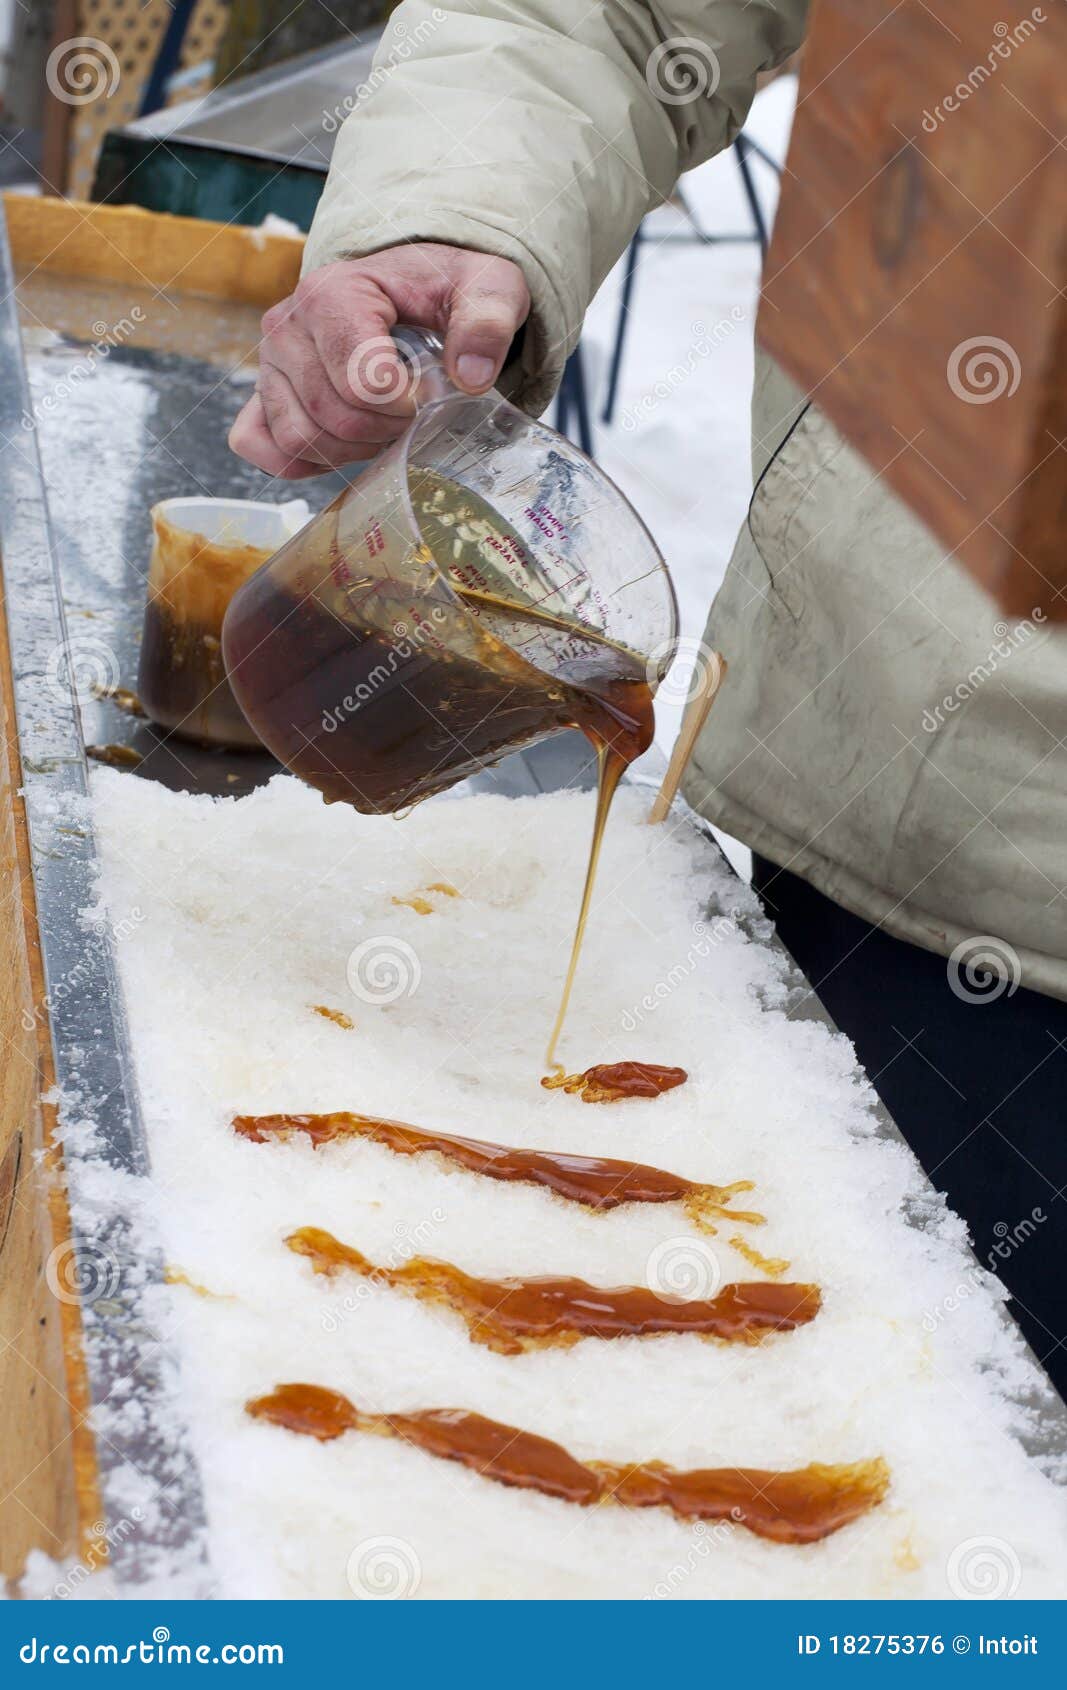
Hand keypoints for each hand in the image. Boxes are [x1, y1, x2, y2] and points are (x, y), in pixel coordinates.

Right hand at [229, 243, 529, 478]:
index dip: (404, 405)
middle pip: (332, 415)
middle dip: (382, 429)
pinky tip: (343, 445)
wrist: (413, 285)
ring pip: (299, 439)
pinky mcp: (265, 393)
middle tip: (411, 413)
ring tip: (381, 423)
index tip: (427, 391)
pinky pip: (262, 446)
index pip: (360, 383)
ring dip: (350, 448)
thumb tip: (471, 377)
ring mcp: (270, 363)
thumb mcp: (485, 288)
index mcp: (333, 293)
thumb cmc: (444, 288)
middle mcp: (287, 325)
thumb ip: (486, 322)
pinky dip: (304, 460)